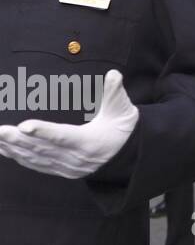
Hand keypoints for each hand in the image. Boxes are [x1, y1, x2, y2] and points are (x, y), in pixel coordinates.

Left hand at [0, 70, 138, 178]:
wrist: (130, 158)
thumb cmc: (124, 131)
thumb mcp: (123, 111)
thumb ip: (115, 94)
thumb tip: (113, 74)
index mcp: (90, 142)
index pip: (63, 136)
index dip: (43, 131)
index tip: (24, 125)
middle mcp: (75, 158)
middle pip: (42, 148)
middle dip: (18, 140)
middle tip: (0, 130)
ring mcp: (67, 166)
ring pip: (35, 158)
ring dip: (13, 148)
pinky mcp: (61, 170)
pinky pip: (36, 164)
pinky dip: (19, 157)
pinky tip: (5, 149)